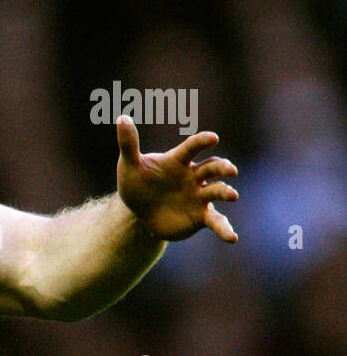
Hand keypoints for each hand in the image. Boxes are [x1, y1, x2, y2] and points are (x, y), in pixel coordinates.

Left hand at [115, 115, 238, 241]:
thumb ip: (128, 144)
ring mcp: (200, 196)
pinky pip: (216, 221)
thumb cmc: (137, 183)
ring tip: (232, 195)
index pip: (193, 148)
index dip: (202, 142)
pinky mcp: (201, 216)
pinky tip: (232, 238)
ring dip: (226, 192)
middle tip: (230, 170)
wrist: (139, 212)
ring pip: (218, 191)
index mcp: (179, 161)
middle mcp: (194, 176)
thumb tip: (122, 117)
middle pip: (212, 168)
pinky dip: (225, 229)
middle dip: (223, 168)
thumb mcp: (129, 165)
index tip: (212, 138)